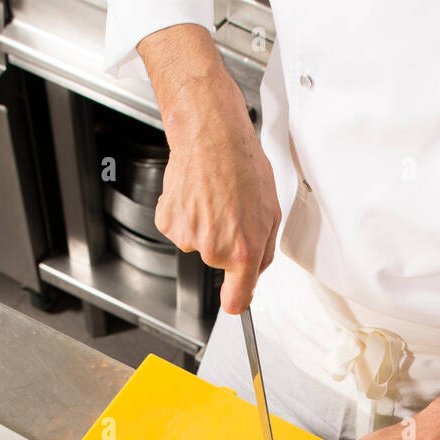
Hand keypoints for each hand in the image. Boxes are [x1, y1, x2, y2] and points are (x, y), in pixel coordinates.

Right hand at [139, 25, 280, 313]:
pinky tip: (196, 194)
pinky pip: (180, 229)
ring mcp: (189, 238)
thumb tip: (255, 272)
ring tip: (215, 197)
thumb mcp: (271, 211)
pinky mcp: (168, 223)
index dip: (236, 302)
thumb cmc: (243, 165)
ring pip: (199, 245)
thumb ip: (264, 250)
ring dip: (206, 226)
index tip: (235, 303)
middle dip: (227, 243)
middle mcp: (215, 250)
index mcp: (244, 251)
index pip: (237, 299)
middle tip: (232, 211)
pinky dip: (186, 214)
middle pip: (219, 264)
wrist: (211, 135)